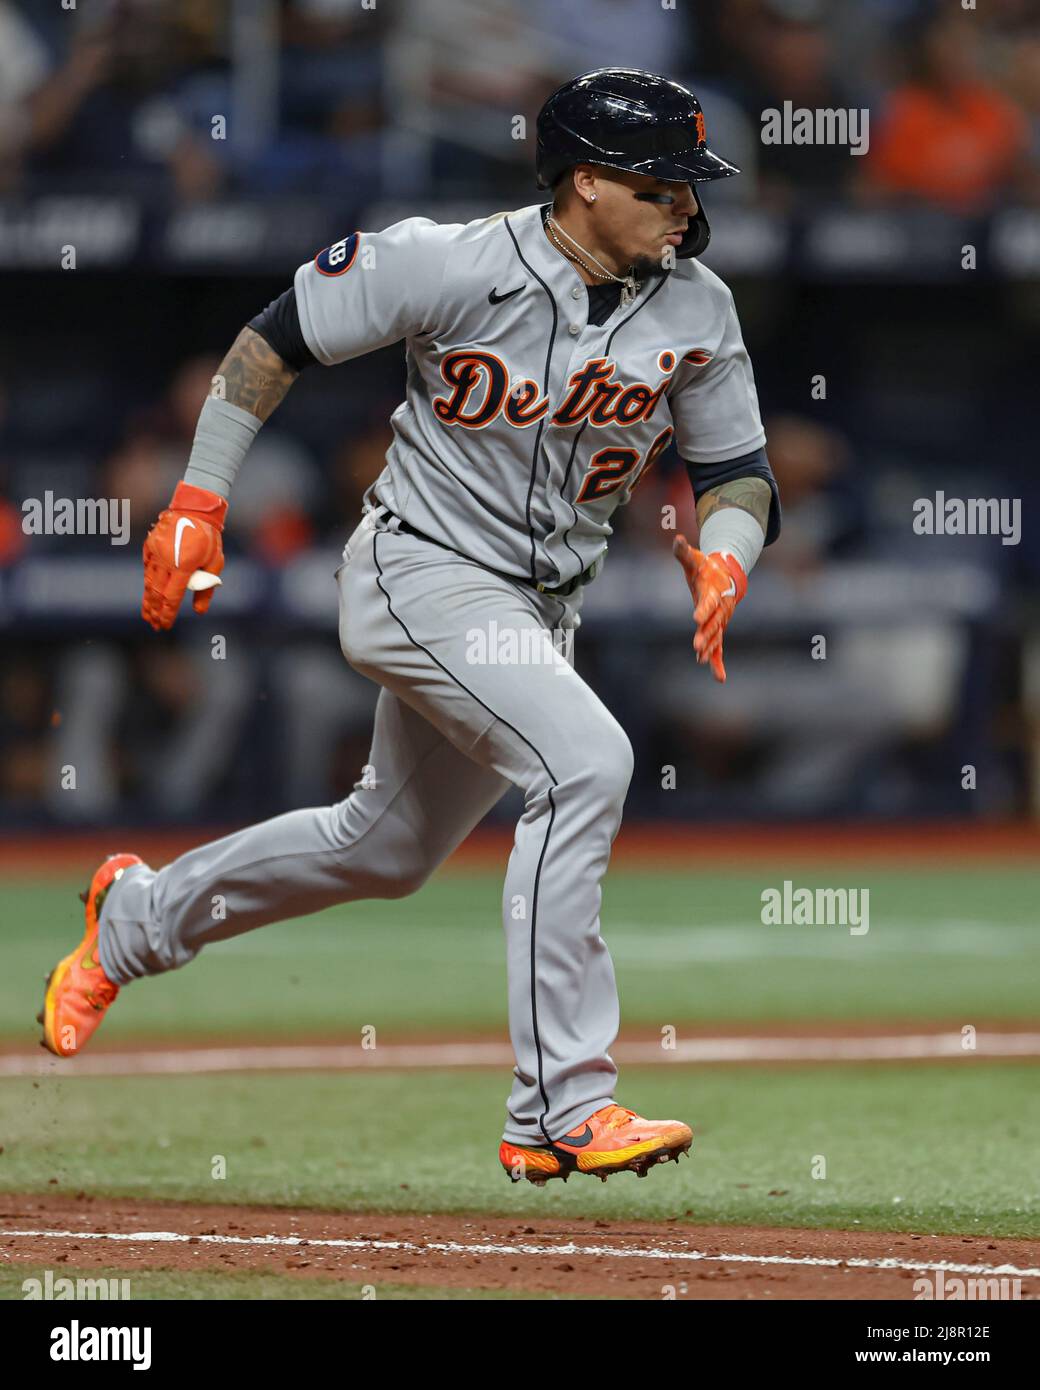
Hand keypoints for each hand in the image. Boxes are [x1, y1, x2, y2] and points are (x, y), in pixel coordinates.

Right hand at [141, 482, 227, 630]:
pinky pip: (147, 568)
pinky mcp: (149, 546)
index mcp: (183, 565)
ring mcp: (155, 552)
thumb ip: (206, 587)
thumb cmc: (209, 537)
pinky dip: (147, 583)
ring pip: (148, 582)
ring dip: (148, 600)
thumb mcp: (214, 563)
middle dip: (155, 611)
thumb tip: (198, 611)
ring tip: (148, 616)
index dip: (167, 614)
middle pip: (157, 593)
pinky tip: (148, 594)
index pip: (171, 597)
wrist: (194, 508)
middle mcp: (165, 560)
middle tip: (155, 625)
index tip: (165, 625)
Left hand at [672, 534, 747, 682]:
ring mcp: (719, 621)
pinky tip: (719, 678)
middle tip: (697, 646)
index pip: (707, 601)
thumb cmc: (707, 567)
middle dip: (705, 635)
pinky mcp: (718, 629)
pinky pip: (719, 648)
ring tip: (701, 660)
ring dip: (710, 649)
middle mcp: (719, 608)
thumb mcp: (695, 559)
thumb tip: (677, 539)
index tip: (696, 617)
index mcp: (712, 592)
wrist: (727, 575)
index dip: (702, 609)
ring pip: (715, 637)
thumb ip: (684, 552)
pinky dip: (718, 662)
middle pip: (712, 624)